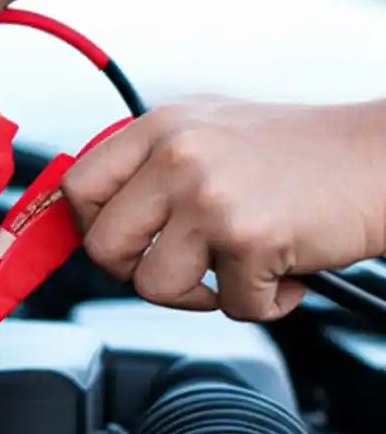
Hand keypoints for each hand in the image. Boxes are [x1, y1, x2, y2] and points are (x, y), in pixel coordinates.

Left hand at [62, 98, 385, 320]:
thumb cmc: (302, 153)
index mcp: (160, 127)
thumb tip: (93, 212)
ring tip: (237, 270)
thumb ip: (152, 163)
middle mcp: (177, 156)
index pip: (79, 187)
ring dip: (198, 296)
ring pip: (154, 286)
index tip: (118, 243)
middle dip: (137, 272)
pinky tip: (284, 271)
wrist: (381, 159)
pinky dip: (262, 303)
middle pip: (104, 247)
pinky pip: (230, 305)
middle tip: (180, 267)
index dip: (89, 227)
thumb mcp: (210, 130)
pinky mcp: (249, 239)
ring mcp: (210, 197)